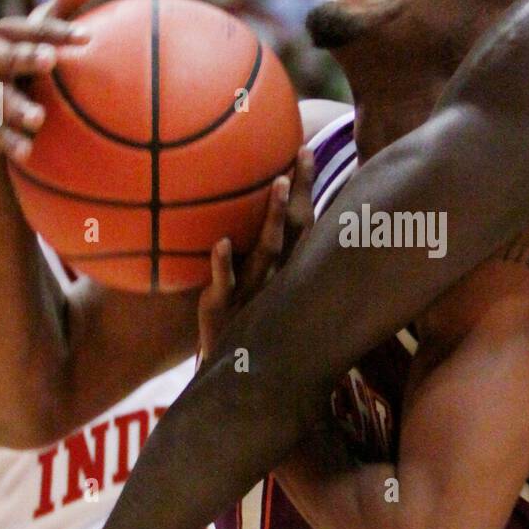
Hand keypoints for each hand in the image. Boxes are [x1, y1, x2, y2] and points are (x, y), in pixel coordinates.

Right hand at [0, 0, 106, 166]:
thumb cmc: (27, 66)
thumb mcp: (47, 36)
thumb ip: (69, 1)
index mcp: (6, 39)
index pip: (27, 27)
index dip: (54, 30)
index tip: (88, 38)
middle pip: (2, 57)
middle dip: (24, 57)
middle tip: (51, 61)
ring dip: (14, 107)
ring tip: (39, 119)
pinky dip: (6, 143)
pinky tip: (28, 152)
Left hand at [197, 146, 314, 362]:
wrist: (229, 379)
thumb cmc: (244, 328)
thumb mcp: (258, 294)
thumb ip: (263, 259)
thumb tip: (254, 223)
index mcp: (286, 270)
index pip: (303, 222)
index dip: (306, 187)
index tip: (307, 149)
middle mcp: (277, 277)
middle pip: (294, 228)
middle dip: (299, 191)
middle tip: (302, 155)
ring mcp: (252, 291)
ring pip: (267, 251)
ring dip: (273, 219)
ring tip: (276, 186)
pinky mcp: (223, 307)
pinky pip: (224, 282)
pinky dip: (223, 264)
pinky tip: (221, 243)